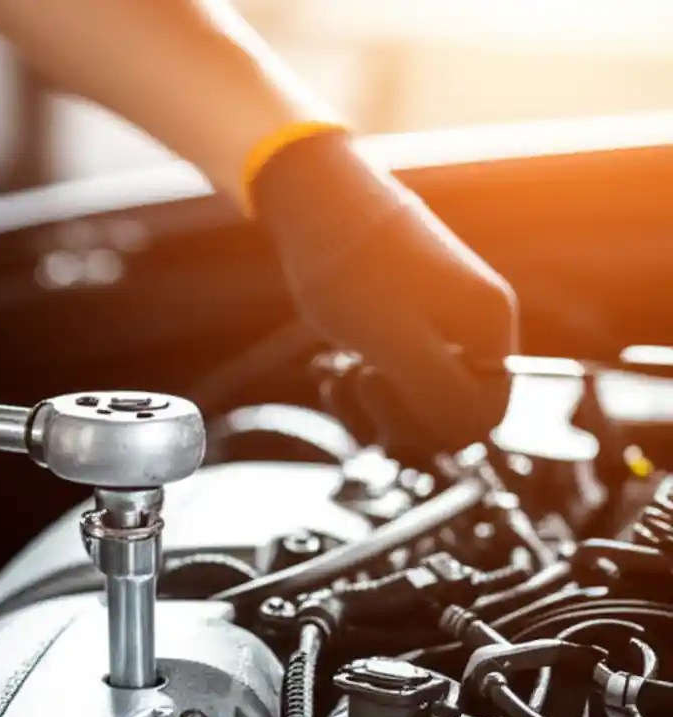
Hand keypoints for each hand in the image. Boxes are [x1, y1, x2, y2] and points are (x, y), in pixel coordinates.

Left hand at [254, 133, 515, 452]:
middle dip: (397, 413)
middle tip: (358, 380)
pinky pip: (390, 384)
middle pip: (450, 414)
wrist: (315, 200)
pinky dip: (356, 389)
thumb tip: (473, 431)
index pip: (486, 414)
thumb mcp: (395, 336)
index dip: (437, 425)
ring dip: (368, 406)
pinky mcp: (400, 331)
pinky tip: (328, 373)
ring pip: (413, 403)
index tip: (387, 398)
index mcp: (488, 326)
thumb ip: (439, 390)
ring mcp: (436, 331)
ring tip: (335, 375)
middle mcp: (472, 330)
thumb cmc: (354, 265)